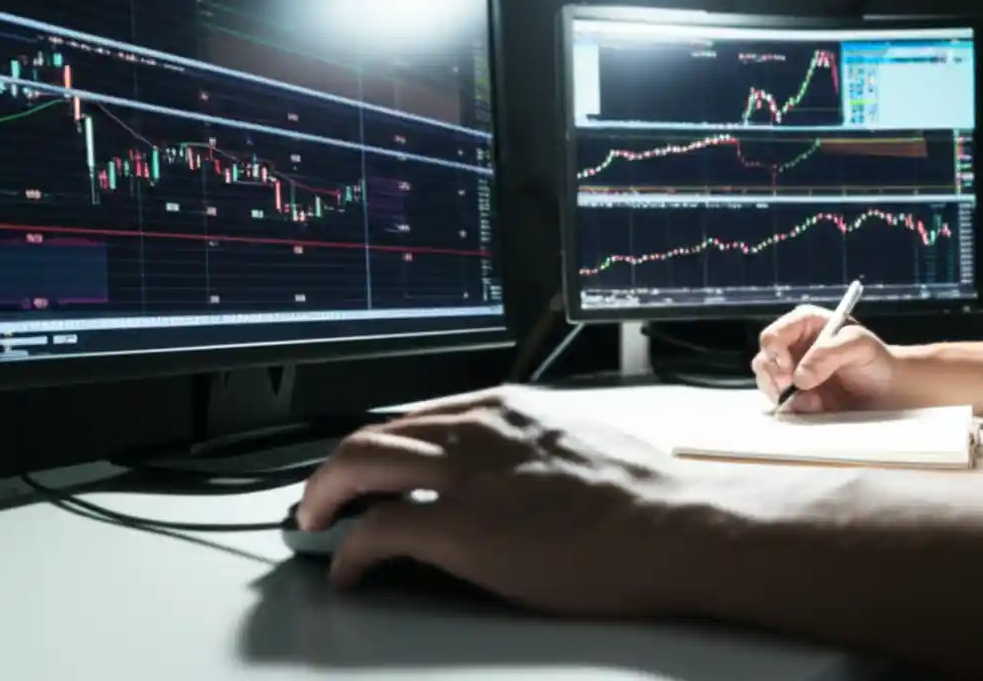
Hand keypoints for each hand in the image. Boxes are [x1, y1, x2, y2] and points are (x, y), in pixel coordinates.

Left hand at [296, 386, 695, 615]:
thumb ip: (539, 448)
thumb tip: (530, 472)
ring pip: (358, 465)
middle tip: (325, 495)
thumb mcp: (582, 442)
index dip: (385, 444)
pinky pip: (376, 533)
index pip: (418, 417)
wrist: (668, 524)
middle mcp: (474, 431)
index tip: (375, 465)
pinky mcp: (457, 529)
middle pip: (374, 434)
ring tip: (315, 521)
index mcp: (505, 410)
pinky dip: (350, 553)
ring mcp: (462, 476)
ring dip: (325, 494)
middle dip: (337, 466)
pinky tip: (350, 573)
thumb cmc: (644, 492)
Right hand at [751, 304, 896, 412]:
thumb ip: (829, 353)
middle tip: (793, 389)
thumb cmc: (875, 360)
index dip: (776, 355)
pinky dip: (792, 410)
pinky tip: (814, 408)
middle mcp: (792, 347)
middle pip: (763, 361)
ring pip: (767, 384)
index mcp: (803, 324)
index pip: (772, 337)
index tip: (791, 372)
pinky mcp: (795, 397)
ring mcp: (791, 374)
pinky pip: (780, 405)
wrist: (888, 391)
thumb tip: (800, 378)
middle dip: (774, 378)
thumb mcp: (859, 345)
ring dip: (782, 396)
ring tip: (812, 401)